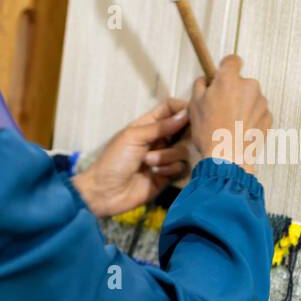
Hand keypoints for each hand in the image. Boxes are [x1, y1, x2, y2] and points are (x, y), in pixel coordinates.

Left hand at [72, 98, 191, 217]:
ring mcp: (165, 157)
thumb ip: (160, 126)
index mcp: (149, 125)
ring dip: (167, 155)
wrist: (106, 192)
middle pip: (183, 128)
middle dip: (182, 134)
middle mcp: (160, 139)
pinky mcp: (169, 175)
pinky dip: (169, 169)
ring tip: (148, 162)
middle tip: (172, 140)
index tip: (193, 113)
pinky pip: (180, 167)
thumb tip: (185, 114)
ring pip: (183, 149)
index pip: (170, 108)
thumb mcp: (134, 137)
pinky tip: (155, 174)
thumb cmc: (114, 160)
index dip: (182, 108)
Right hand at [189, 55, 271, 173]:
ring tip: (229, 122)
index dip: (226, 67)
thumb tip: (204, 81)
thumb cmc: (210, 132)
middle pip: (241, 81)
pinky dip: (250, 117)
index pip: (232, 60)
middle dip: (232, 90)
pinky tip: (239, 129)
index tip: (221, 75)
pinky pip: (258, 111)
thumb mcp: (194, 105)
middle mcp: (249, 86)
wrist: (228, 157)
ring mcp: (261, 102)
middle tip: (219, 107)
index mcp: (229, 79)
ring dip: (242, 105)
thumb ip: (200, 86)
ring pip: (250, 97)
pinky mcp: (268, 117)